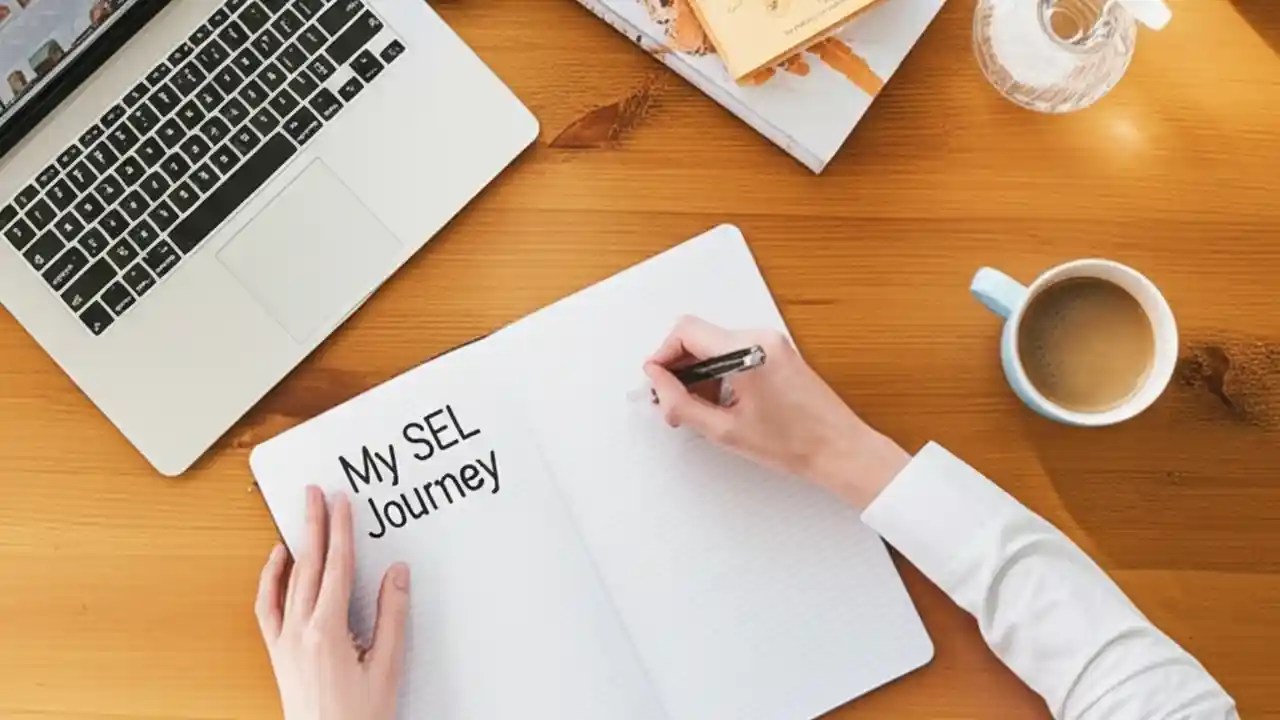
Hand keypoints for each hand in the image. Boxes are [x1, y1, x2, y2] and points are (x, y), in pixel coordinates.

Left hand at [256, 486, 410, 719]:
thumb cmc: (358, 718)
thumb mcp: (387, 667)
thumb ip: (391, 616)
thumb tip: (397, 574)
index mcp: (328, 631)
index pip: (337, 567)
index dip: (341, 530)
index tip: (341, 502)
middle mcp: (300, 631)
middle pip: (310, 565)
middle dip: (315, 525)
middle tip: (315, 494)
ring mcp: (284, 640)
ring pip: (289, 580)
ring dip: (297, 545)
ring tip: (301, 517)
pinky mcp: (278, 652)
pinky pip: (267, 606)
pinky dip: (270, 579)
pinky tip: (277, 560)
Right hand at [644, 316, 909, 508]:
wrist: (839, 449)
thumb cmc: (796, 443)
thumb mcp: (724, 430)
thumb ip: (681, 403)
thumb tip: (659, 384)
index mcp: (748, 351)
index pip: (686, 331)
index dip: (663, 355)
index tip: (656, 380)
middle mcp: (761, 337)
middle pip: (699, 336)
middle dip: (679, 368)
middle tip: (672, 402)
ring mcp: (772, 342)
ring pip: (715, 344)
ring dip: (699, 372)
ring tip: (700, 409)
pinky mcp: (777, 351)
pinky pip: (735, 351)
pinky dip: (719, 372)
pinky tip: (721, 402)